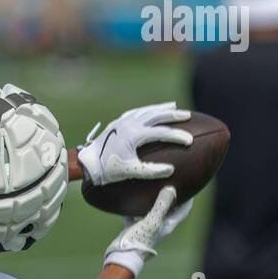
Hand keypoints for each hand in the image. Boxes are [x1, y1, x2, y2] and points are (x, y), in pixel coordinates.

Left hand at [78, 102, 192, 186]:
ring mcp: (124, 121)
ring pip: (147, 110)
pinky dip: (147, 110)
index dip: (178, 136)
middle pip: (157, 115)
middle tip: (188, 115)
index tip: (190, 141)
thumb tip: (171, 170)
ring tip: (174, 106)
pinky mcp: (118, 122)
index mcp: (135, 135)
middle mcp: (130, 123)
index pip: (162, 133)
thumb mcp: (131, 172)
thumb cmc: (109, 170)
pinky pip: (137, 111)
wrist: (88, 162)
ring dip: (162, 108)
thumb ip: (151, 171)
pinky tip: (153, 110)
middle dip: (174, 115)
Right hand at [104, 186, 192, 277]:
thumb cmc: (140, 239)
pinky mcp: (135, 231)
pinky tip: (128, 205)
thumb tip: (170, 188)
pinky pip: (135, 219)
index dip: (188, 201)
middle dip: (172, 199)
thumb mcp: (153, 220)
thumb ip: (162, 205)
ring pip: (153, 213)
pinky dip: (133, 212)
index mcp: (168, 226)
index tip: (190, 188)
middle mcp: (160, 228)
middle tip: (171, 185)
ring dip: (153, 204)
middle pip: (169, 211)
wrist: (124, 256)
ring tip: (152, 191)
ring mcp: (147, 230)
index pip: (183, 211)